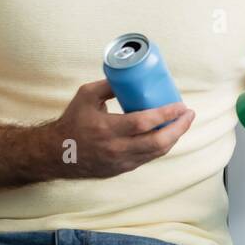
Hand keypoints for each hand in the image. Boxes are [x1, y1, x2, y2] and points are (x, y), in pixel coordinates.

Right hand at [52, 80, 193, 178]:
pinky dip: (161, 146)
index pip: (144, 123)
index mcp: (106, 128)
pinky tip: (168, 134)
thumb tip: (133, 75)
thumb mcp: (86, 96)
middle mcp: (115, 148)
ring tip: (182, 123)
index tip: (181, 105)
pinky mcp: (122, 169)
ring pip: (156, 152)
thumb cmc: (72, 121)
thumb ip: (110, 84)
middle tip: (188, 114)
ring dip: (174, 137)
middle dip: (179, 128)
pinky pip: (148, 158)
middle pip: (158, 142)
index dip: (166, 115)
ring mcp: (120, 162)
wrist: (55, 154)